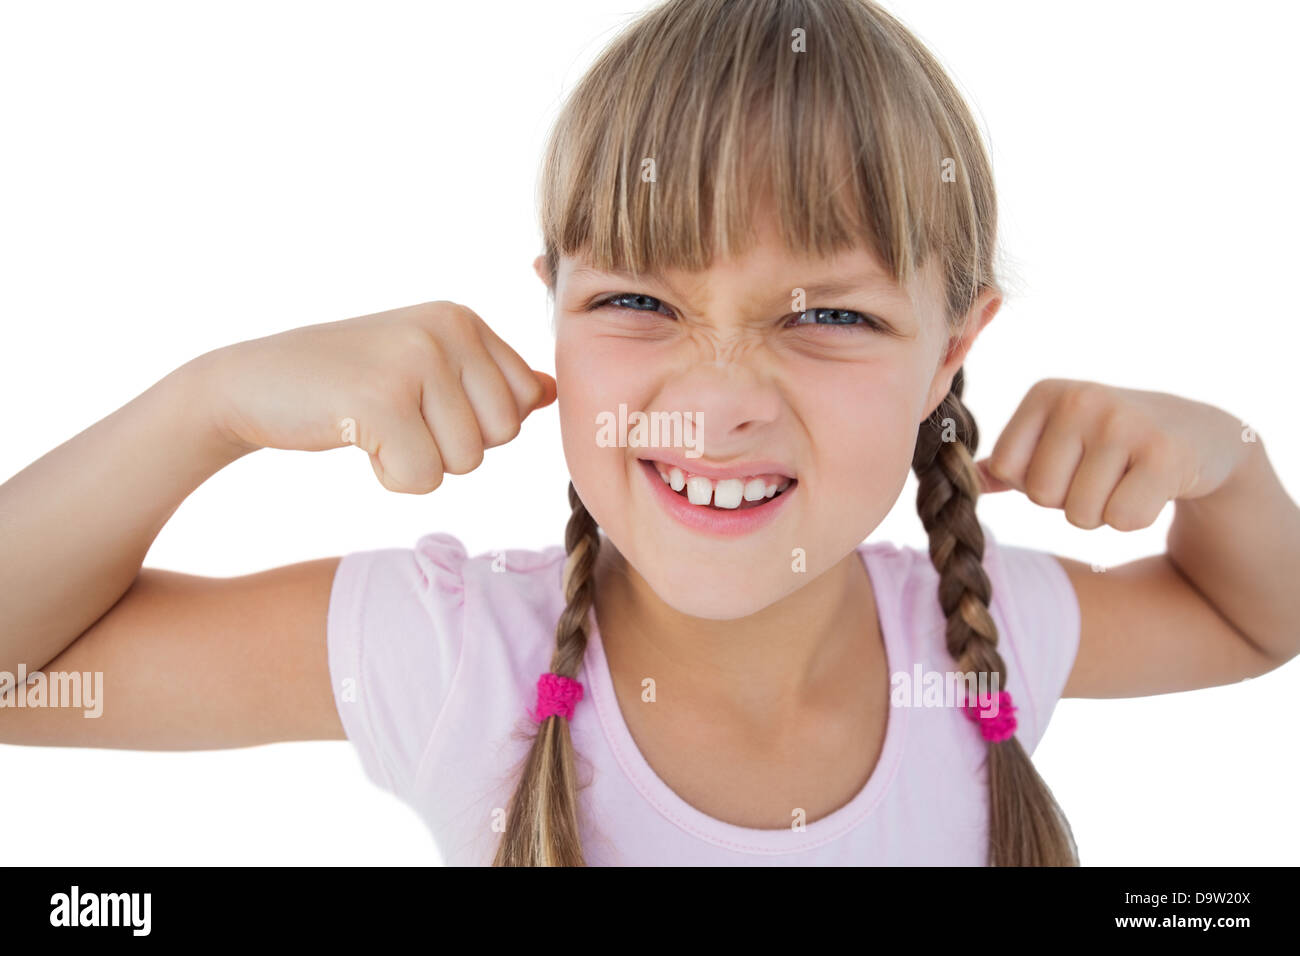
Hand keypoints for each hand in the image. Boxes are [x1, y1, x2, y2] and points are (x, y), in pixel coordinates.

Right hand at [196, 300, 555, 492]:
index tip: (421, 403)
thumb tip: (549, 391)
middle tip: (396, 417)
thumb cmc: (344, 383)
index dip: (473, 424)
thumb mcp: (425, 369)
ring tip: (376, 425)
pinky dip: (390, 476)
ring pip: (467, 461)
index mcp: (464, 319)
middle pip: (502, 436)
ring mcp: (415, 360)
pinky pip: (424, 478)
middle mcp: (448, 328)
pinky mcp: (382, 399)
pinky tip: (356, 439)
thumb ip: (489, 379)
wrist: (252, 384)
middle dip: (450, 447)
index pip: (521, 404)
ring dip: (418, 462)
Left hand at [973, 378, 1247, 529]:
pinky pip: (1123, 520)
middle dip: (1070, 501)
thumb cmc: (1111, 443)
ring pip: (1081, 514)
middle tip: (1103, 475)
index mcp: (1044, 393)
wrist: (1199, 435)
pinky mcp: (1163, 454)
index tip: (1067, 463)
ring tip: (1126, 479)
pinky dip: (1136, 518)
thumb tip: (964, 479)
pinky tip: (1151, 488)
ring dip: (1104, 513)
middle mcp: (1080, 400)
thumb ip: (1012, 460)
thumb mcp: (1059, 437)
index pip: (1003, 468)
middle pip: (1041, 495)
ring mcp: (1123, 423)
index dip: (1034, 481)